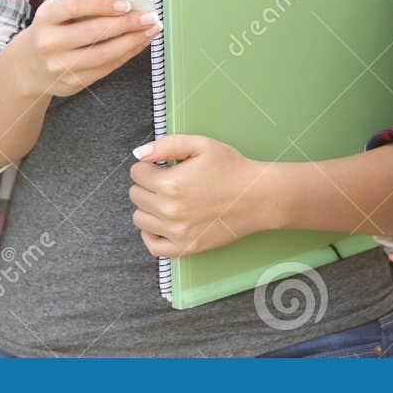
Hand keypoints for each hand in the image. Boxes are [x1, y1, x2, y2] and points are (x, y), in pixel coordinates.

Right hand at [7, 0, 158, 98]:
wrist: (27, 67)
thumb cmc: (51, 30)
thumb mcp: (55, 13)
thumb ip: (82, 6)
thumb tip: (126, 1)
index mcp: (45, 16)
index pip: (75, 6)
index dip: (102, 4)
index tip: (127, 4)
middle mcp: (49, 42)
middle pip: (94, 32)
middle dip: (127, 24)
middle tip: (150, 16)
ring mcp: (59, 66)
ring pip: (104, 54)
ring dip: (133, 41)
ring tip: (151, 30)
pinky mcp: (72, 84)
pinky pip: (105, 69)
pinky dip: (126, 55)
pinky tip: (139, 44)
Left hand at [129, 135, 274, 256]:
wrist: (257, 197)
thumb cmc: (231, 168)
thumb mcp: (200, 145)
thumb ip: (166, 145)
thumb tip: (138, 154)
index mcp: (171, 183)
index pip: (137, 173)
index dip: (148, 165)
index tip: (161, 166)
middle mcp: (170, 210)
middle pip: (136, 195)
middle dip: (147, 184)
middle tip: (166, 181)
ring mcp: (177, 232)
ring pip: (140, 219)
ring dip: (148, 207)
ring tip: (166, 199)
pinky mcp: (187, 247)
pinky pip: (153, 247)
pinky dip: (151, 234)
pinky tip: (161, 222)